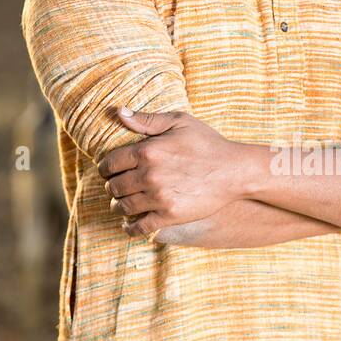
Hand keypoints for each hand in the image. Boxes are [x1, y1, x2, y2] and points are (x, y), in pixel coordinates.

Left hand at [96, 106, 246, 240]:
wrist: (235, 171)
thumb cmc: (208, 143)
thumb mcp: (179, 122)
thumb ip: (146, 119)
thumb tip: (118, 112)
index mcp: (146, 150)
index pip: (110, 164)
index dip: (106, 168)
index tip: (109, 172)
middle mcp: (148, 175)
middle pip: (114, 186)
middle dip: (113, 187)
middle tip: (117, 188)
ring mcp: (158, 197)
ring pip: (123, 206)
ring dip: (119, 206)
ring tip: (122, 204)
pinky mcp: (169, 215)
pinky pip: (140, 227)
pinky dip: (130, 228)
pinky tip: (129, 225)